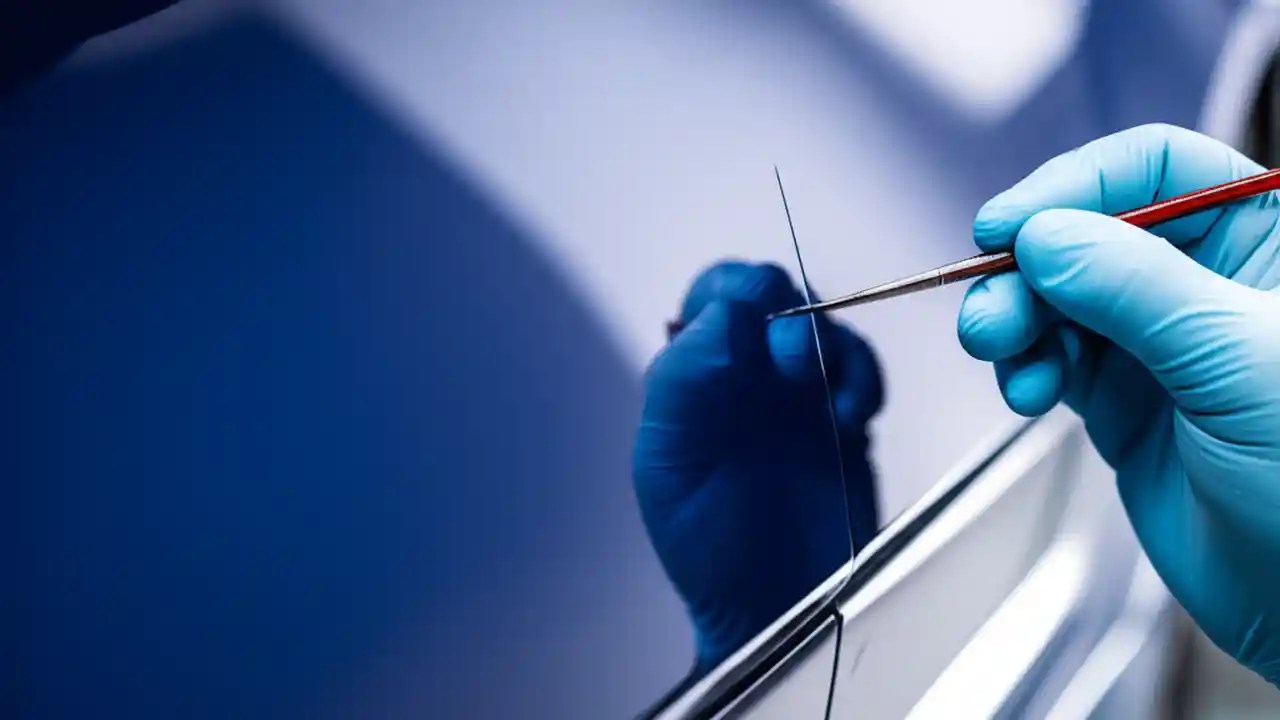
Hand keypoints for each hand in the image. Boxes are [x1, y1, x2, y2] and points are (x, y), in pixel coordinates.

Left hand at [633, 261, 882, 671]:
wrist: (773, 613)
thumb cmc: (707, 550)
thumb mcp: (669, 468)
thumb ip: (683, 384)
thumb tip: (721, 315)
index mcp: (694, 378)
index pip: (713, 296)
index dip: (736, 293)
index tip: (752, 321)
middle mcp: (743, 375)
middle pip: (772, 295)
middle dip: (788, 312)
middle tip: (793, 363)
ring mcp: (795, 393)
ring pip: (822, 322)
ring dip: (829, 346)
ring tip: (827, 402)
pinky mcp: (842, 418)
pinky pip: (860, 367)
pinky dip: (863, 378)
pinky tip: (850, 419)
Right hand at [957, 124, 1279, 684]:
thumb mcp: (1239, 362)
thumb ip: (1137, 289)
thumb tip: (1045, 236)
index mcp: (1267, 242)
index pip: (1159, 168)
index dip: (1078, 185)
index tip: (1014, 224)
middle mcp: (1208, 282)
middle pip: (1090, 231)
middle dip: (1028, 266)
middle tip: (992, 308)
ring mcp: (1160, 342)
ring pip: (1059, 295)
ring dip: (1015, 318)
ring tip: (999, 351)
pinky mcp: (1123, 398)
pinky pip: (1052, 356)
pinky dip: (1024, 366)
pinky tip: (1026, 391)